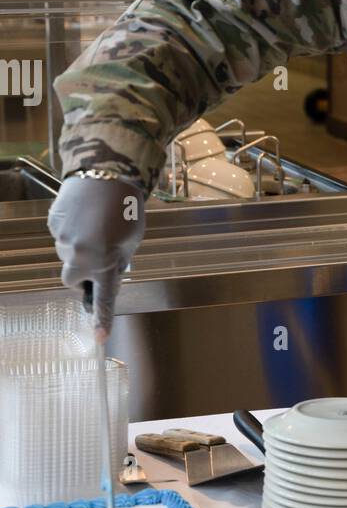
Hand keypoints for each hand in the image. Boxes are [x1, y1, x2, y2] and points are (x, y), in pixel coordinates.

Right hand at [47, 176, 146, 338]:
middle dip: (81, 274)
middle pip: (72, 280)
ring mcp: (63, 240)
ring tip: (94, 225)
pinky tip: (84, 214)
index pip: (102, 299)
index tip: (99, 337)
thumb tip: (107, 269)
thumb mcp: (132, 240)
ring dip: (78, 248)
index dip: (101, 318)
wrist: (108, 171)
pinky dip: (71, 231)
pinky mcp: (53, 223)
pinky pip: (61, 236)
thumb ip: (118, 260)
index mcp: (106, 263)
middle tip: (96, 258)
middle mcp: (81, 256)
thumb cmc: (128, 207)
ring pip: (66, 255)